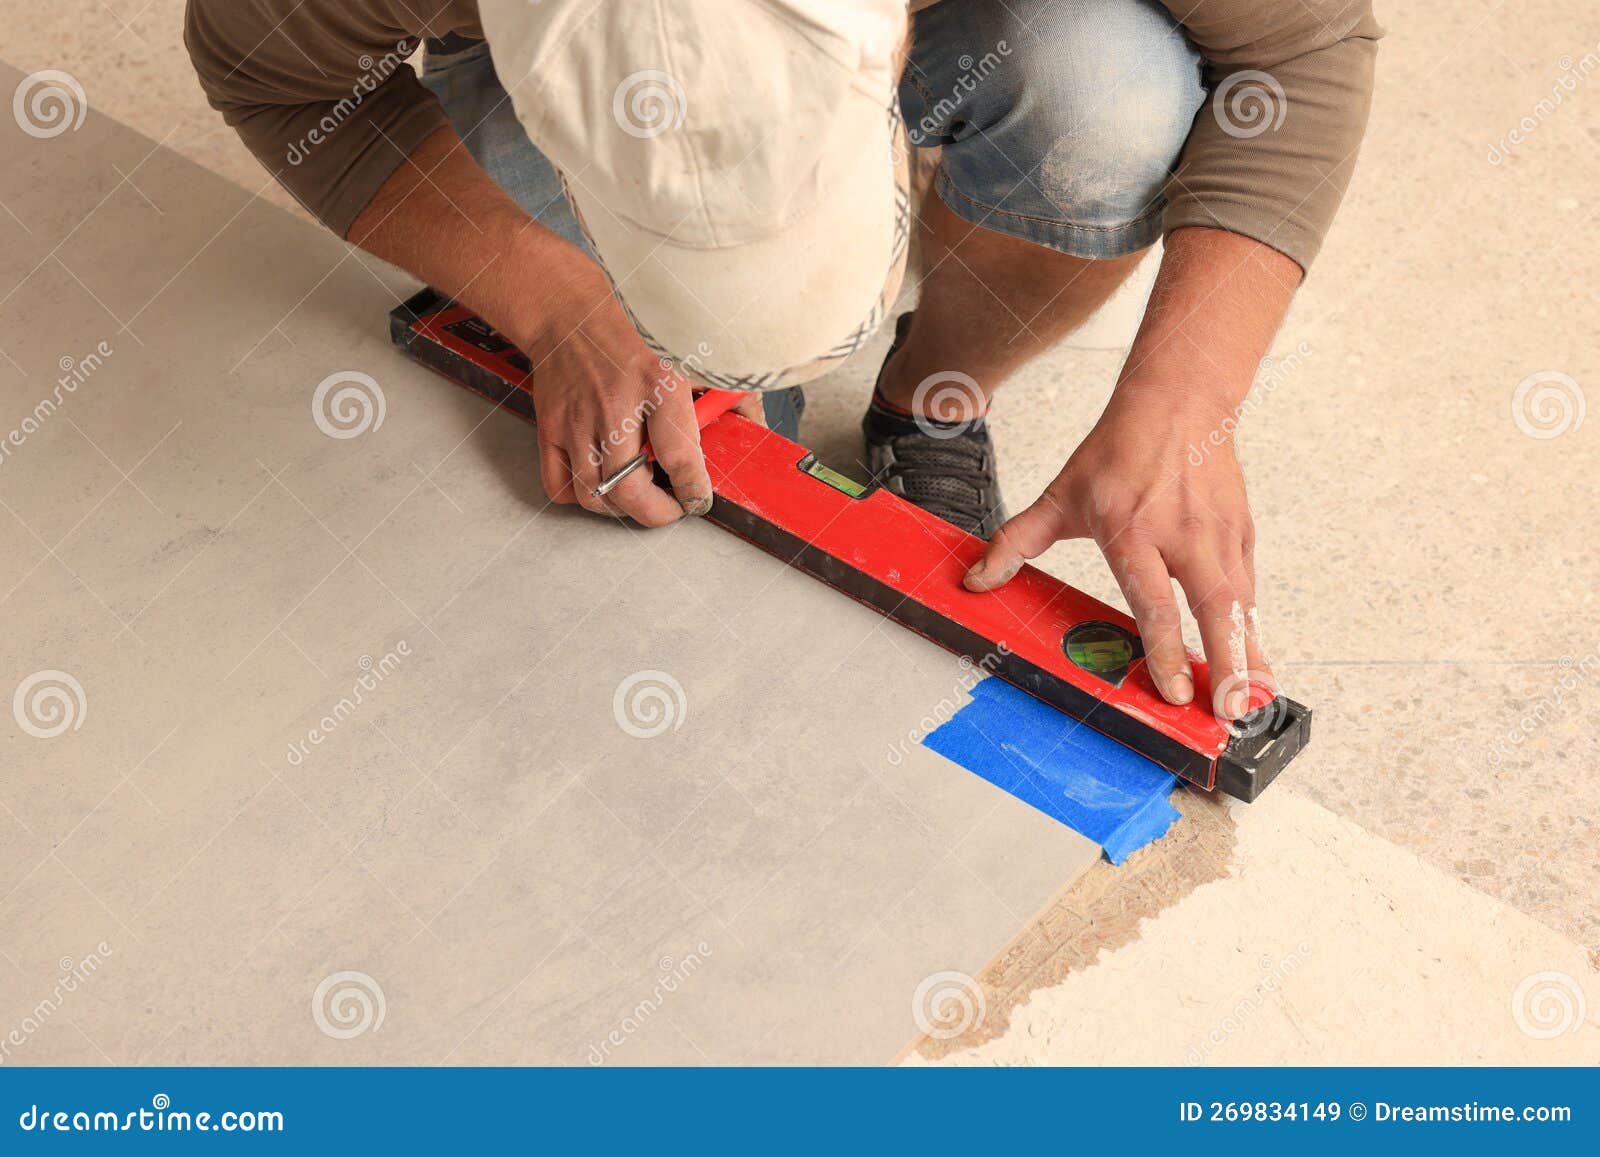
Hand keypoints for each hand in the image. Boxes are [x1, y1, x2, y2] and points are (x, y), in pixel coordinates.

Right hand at [344, 126, 761, 527]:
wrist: (567, 311)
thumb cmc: (629, 331)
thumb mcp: (686, 354)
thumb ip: (724, 394)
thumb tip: (751, 426)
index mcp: (657, 385)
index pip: (680, 458)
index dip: (695, 490)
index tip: (700, 498)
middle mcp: (615, 409)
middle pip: (631, 491)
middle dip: (659, 513)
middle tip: (673, 507)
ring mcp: (577, 423)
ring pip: (596, 496)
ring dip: (623, 509)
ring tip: (641, 497)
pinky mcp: (550, 430)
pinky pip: (561, 486)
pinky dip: (582, 498)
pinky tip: (602, 485)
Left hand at [964, 386, 1270, 716]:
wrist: (1179, 402)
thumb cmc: (1119, 452)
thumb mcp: (1059, 496)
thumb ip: (1016, 542)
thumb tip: (976, 579)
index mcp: (1133, 530)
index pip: (1153, 600)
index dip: (1163, 649)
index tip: (1171, 689)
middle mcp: (1182, 535)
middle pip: (1213, 608)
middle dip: (1226, 663)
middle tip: (1228, 711)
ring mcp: (1218, 535)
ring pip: (1241, 603)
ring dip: (1250, 653)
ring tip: (1252, 702)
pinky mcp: (1242, 534)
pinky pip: (1248, 589)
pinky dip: (1253, 627)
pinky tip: (1253, 662)